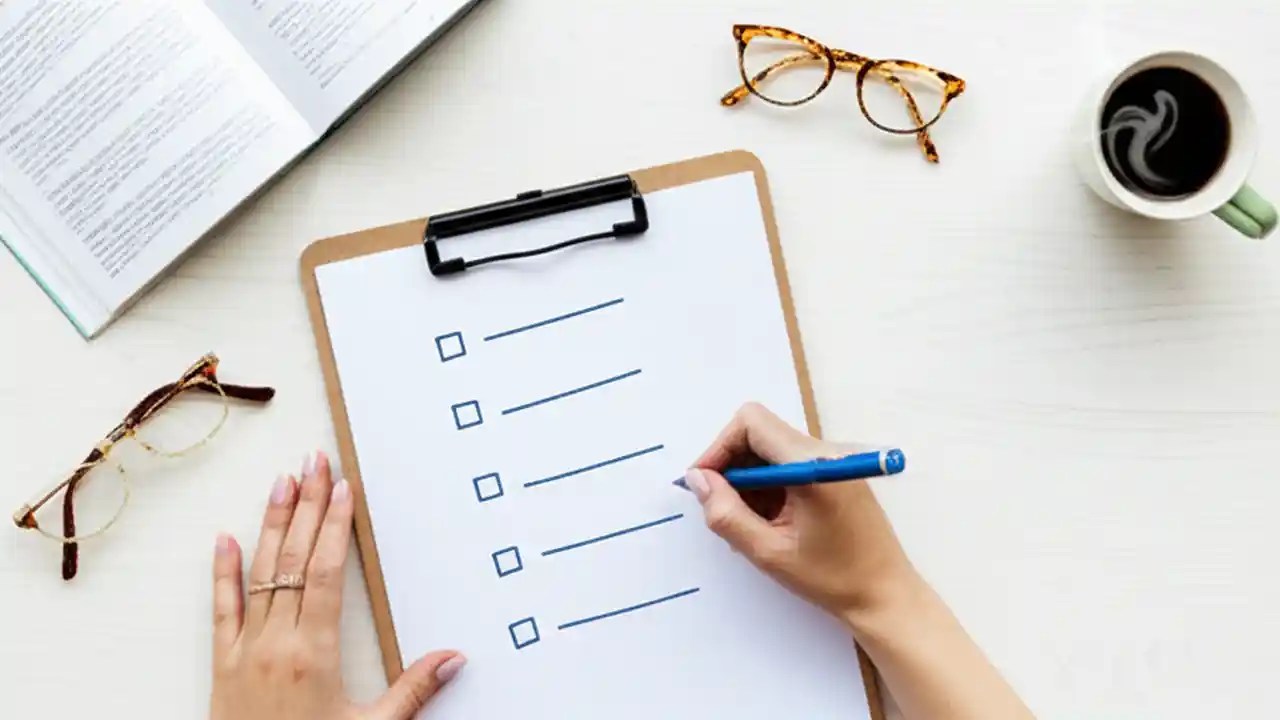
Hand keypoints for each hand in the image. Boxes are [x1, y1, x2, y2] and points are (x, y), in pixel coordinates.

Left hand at [210, 452, 465, 719]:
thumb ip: (413, 691)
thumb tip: (454, 657)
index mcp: (313, 652)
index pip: (324, 572)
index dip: (334, 526)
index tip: (343, 488)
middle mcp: (274, 642)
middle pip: (292, 559)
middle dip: (306, 506)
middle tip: (314, 462)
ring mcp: (244, 651)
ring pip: (258, 573)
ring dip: (271, 523)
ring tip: (281, 481)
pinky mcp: (221, 665)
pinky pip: (221, 608)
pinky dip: (222, 571)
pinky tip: (224, 538)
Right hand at [684, 403, 920, 623]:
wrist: (885, 596)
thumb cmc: (832, 578)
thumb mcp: (768, 551)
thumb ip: (726, 513)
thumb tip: (697, 480)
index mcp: (811, 464)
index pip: (751, 423)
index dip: (719, 448)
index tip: (704, 485)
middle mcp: (824, 453)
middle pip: (759, 435)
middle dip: (732, 469)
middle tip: (722, 511)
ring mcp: (832, 463)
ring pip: (770, 452)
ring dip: (749, 483)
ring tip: (750, 527)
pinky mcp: (835, 476)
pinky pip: (788, 467)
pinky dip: (769, 489)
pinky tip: (770, 525)